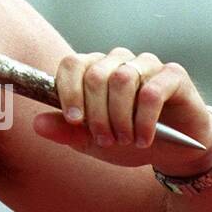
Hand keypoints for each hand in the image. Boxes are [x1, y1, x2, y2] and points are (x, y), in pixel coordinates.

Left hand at [32, 47, 211, 176]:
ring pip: (122, 80)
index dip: (68, 91)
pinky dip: (144, 119)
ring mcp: (146, 64)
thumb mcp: (92, 141)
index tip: (74, 120)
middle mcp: (118, 60)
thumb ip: (66, 131)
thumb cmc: (128, 139)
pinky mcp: (173, 75)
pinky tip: (144, 139)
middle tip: (105, 140)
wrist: (174, 150)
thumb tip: (37, 124)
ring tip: (126, 140)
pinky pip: (152, 91)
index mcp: (94, 69)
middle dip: (97, 113)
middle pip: (95, 75)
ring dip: (120, 117)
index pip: (72, 64)